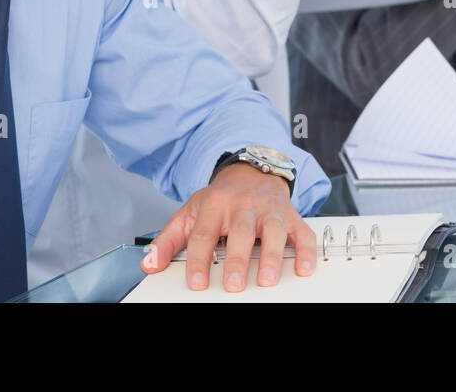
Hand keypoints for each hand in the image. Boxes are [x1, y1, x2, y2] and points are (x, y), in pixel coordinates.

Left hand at [142, 163, 316, 291]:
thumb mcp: (190, 212)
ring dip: (272, 256)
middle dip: (238, 259)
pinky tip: (304, 268)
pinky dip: (306, 250)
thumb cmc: (221, 198)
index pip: (204, 233)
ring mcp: (269, 210)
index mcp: (215, 204)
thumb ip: (169, 240)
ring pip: (274, 230)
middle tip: (234, 285)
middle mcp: (244, 206)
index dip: (199, 259)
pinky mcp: (291, 215)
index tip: (196, 283)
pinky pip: (303, 232)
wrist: (251, 170)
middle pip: (241, 232)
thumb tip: (149, 265)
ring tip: (267, 280)